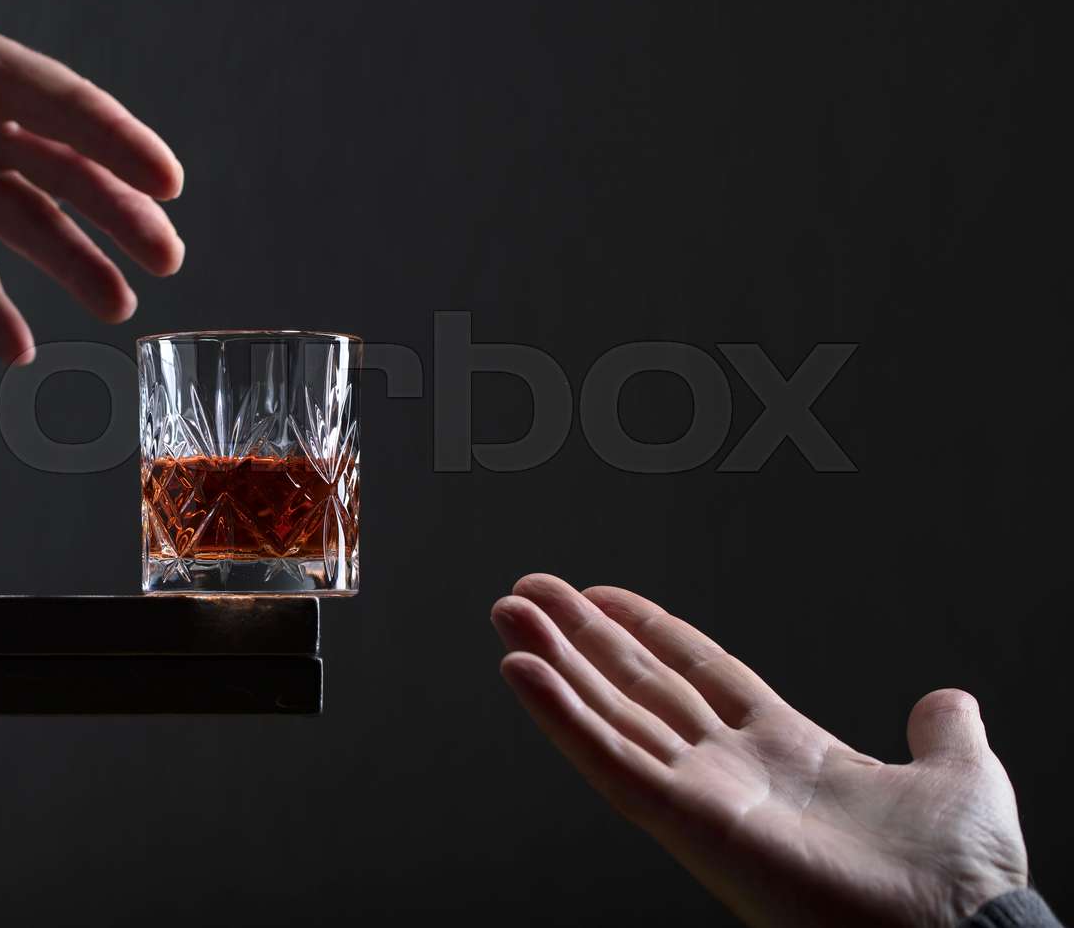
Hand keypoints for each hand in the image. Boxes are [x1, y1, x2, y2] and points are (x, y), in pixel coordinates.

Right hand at [491, 575, 1028, 927]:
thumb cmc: (963, 878)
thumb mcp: (961, 777)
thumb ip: (943, 734)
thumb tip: (947, 700)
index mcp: (787, 752)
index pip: (699, 676)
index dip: (649, 632)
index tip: (599, 594)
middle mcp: (731, 769)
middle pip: (639, 687)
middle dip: (581, 639)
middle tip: (526, 593)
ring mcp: (701, 794)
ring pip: (611, 716)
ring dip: (554, 663)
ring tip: (509, 613)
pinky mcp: (684, 821)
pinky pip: (610, 761)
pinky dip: (561, 716)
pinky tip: (521, 670)